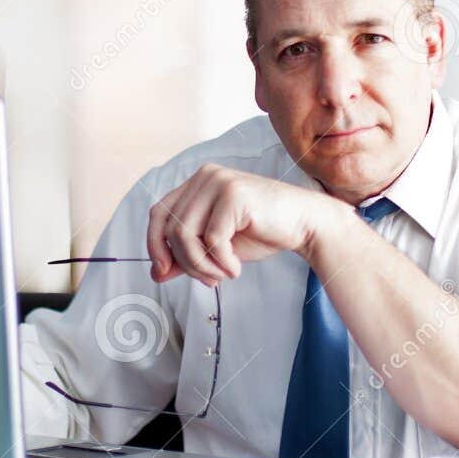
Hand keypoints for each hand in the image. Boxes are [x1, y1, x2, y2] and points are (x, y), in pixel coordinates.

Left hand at [146, 164, 347, 284]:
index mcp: (196, 183)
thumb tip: (156, 273)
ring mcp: (219, 183)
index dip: (155, 246)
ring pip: (186, 236)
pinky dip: (222, 263)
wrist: (304, 225)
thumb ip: (186, 254)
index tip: (163, 273)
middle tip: (209, 280)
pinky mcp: (234, 195)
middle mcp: (204, 177)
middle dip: (186, 263)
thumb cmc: (262, 232)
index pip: (158, 214)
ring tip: (223, 275)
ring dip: (203, 266)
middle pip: (170, 228)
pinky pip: (212, 240)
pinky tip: (236, 268)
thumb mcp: (216, 246)